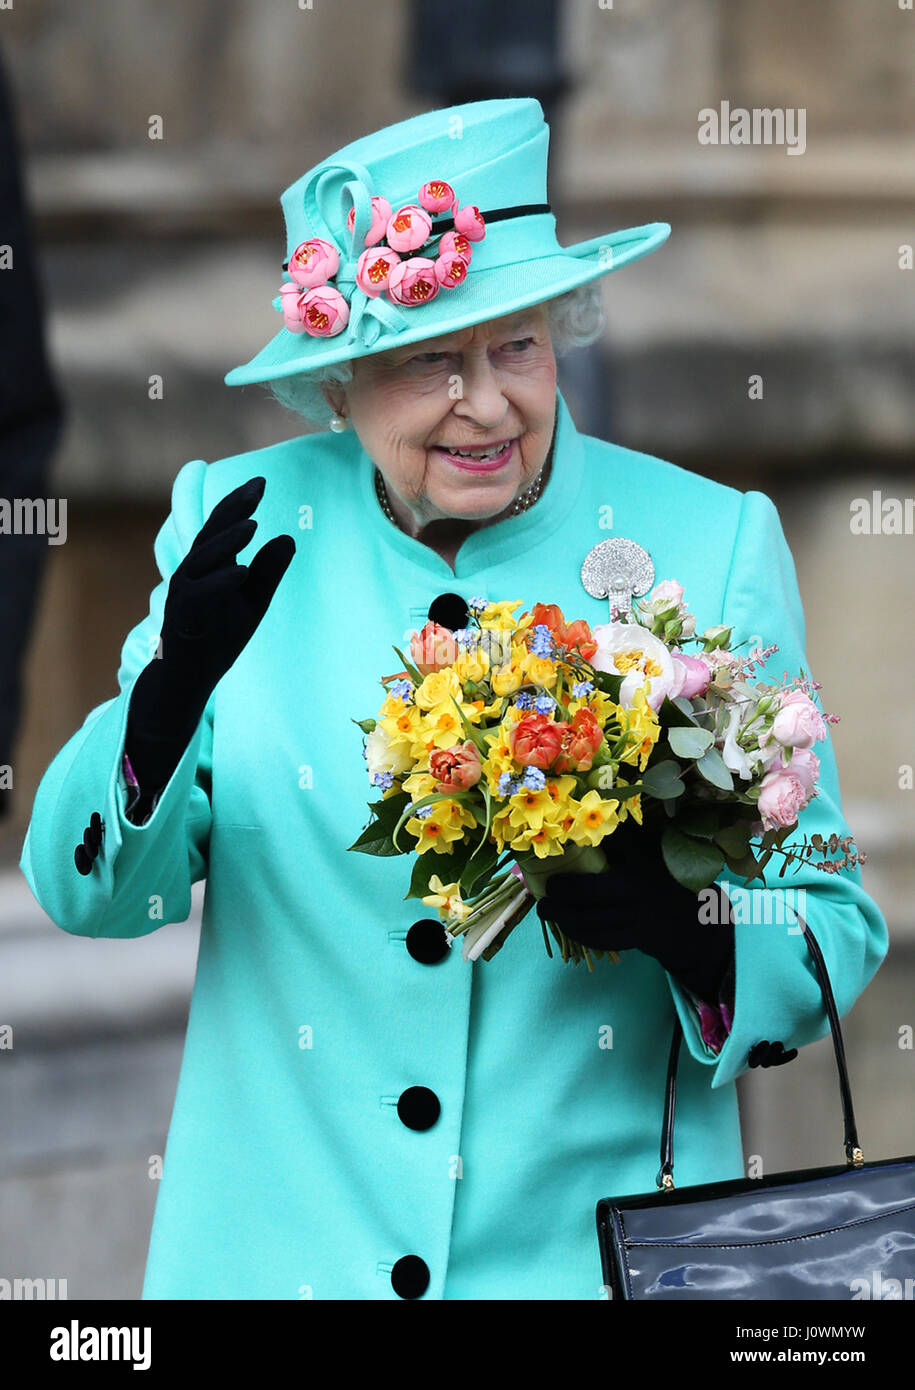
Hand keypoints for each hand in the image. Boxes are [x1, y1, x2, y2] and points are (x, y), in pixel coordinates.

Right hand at [125, 476, 294, 788]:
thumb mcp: (253, 601)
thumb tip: (288, 538)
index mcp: (209, 564)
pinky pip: (200, 595)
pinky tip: (241, 572)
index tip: (260, 482)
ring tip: (252, 525)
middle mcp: (192, 571)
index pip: (223, 526)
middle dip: (232, 509)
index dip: (239, 503)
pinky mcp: (182, 615)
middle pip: (211, 533)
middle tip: (257, 488)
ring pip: (203, 559)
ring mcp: (184, 592)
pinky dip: (220, 582)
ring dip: (227, 541)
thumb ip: (268, 571)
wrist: (191, 674)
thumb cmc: (220, 634)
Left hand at [535, 817, 733, 1000]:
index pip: (600, 873)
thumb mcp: (651, 853)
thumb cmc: (667, 877)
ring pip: (593, 924)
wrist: (698, 919)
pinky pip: (603, 940)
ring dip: (565, 919)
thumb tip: (587, 824)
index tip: (552, 875)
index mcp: (638, 872)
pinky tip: (568, 927)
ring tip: (547, 912)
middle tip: (543, 898)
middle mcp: (638, 898)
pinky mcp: (637, 939)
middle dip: (561, 900)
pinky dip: (582, 935)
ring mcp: (638, 921)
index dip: (570, 879)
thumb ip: (623, 842)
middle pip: (590, 901)